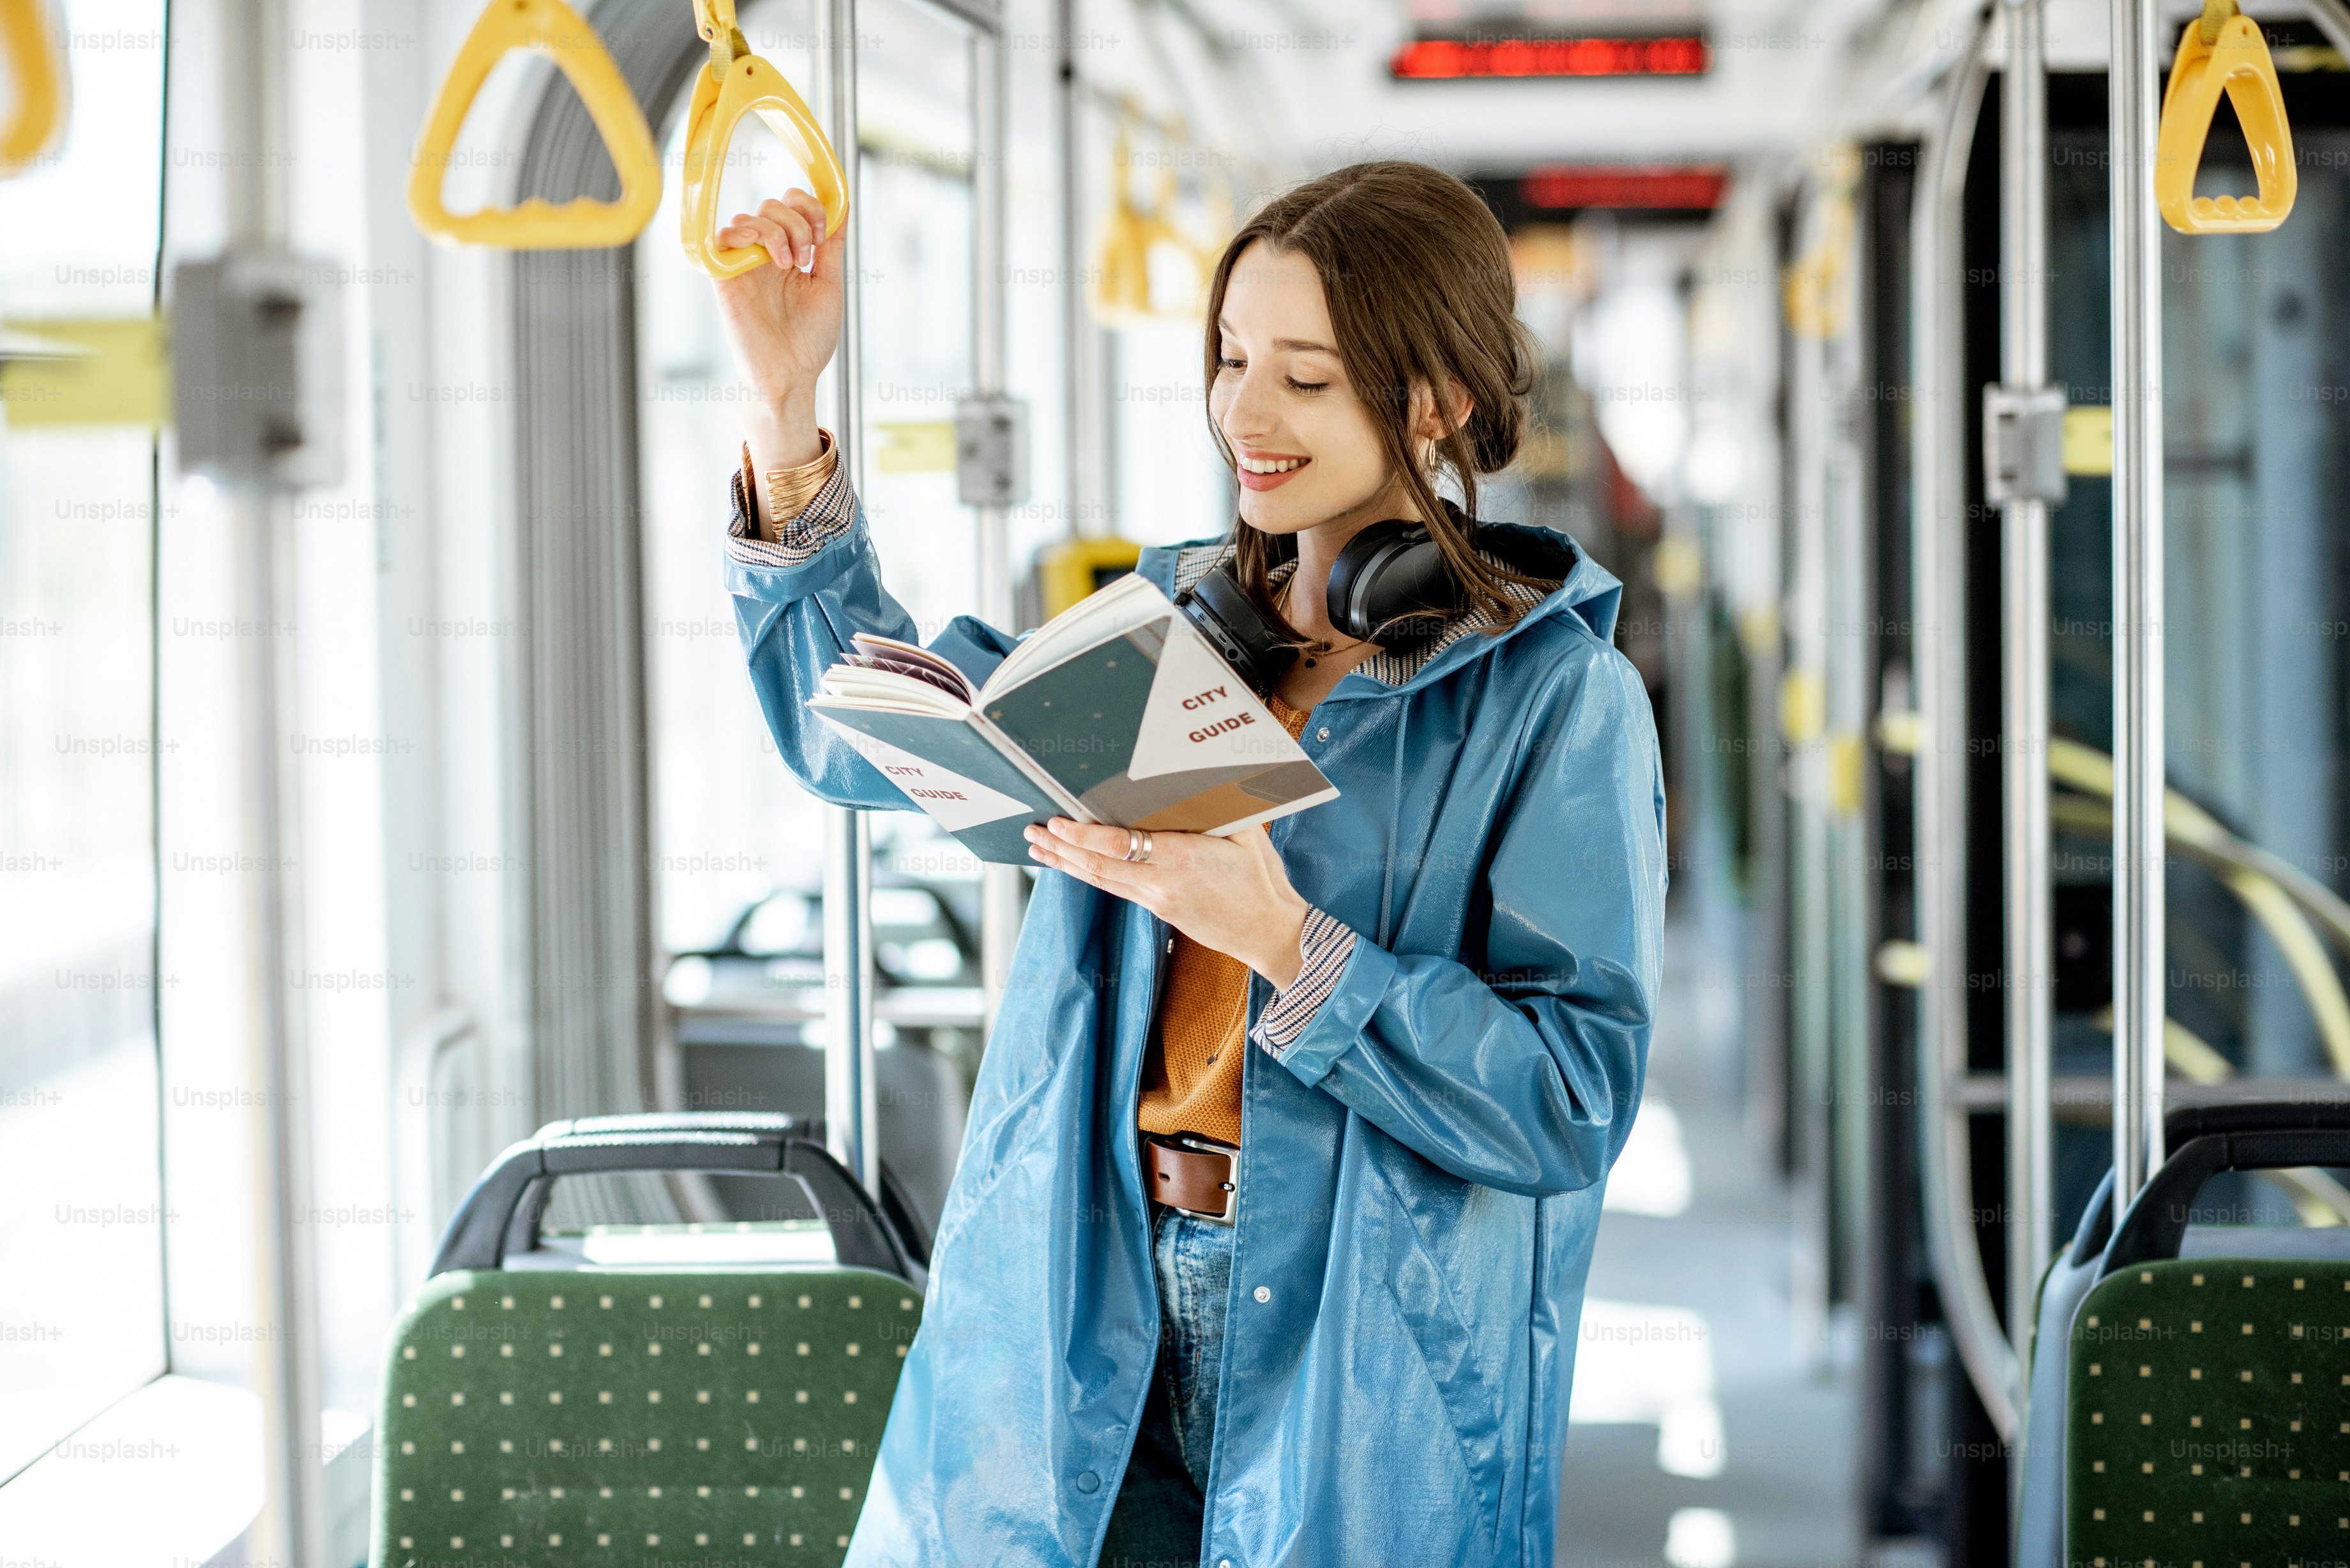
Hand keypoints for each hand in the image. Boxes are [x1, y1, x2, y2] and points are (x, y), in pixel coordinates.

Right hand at [712, 189, 843, 472]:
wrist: (791, 375)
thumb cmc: (810, 340)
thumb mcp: (828, 285)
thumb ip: (831, 247)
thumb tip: (843, 208)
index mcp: (791, 254)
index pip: (792, 205)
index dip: (810, 207)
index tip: (823, 235)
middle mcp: (765, 255)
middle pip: (772, 205)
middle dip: (798, 223)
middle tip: (806, 258)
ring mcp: (744, 264)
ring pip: (749, 216)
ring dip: (777, 231)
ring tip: (789, 264)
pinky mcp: (725, 277)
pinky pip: (721, 237)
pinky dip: (742, 232)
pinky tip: (763, 253)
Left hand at [1024, 819, 1310, 988]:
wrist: (1271, 934)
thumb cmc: (1262, 882)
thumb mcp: (1247, 834)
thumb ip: (1215, 809)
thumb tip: (1190, 780)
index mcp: (1181, 860)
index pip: (1117, 846)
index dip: (1080, 835)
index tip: (1057, 821)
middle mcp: (1161, 884)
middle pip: (1096, 867)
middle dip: (1059, 848)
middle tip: (1031, 831)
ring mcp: (1157, 901)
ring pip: (1100, 882)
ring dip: (1065, 864)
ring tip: (1037, 849)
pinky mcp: (1159, 911)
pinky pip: (1115, 890)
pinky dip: (1088, 876)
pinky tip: (1073, 867)